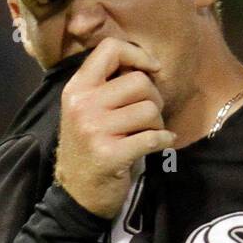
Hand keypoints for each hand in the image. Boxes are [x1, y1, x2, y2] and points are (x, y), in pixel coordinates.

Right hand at [54, 39, 175, 217]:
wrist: (78, 193)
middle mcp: (83, 104)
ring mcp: (95, 130)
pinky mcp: (111, 154)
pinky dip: (164, 140)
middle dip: (154, 98)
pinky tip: (162, 143)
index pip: (110, 49)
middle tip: (150, 115)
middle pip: (139, 82)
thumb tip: (147, 63)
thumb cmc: (88, 147)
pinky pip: (153, 138)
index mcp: (77, 88)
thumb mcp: (86, 109)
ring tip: (150, 132)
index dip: (138, 54)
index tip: (152, 69)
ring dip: (158, 122)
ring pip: (149, 109)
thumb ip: (106, 84)